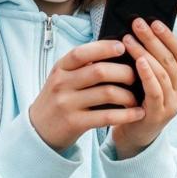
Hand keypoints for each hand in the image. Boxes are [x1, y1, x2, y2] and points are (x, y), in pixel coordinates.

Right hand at [29, 40, 145, 151]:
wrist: (39, 130)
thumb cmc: (58, 99)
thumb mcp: (62, 78)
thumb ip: (81, 66)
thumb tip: (114, 50)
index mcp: (60, 68)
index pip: (82, 52)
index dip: (104, 47)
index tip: (122, 47)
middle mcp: (62, 84)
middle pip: (100, 71)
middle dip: (124, 72)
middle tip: (136, 77)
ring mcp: (67, 104)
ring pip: (107, 93)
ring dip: (128, 95)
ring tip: (136, 98)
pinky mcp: (74, 123)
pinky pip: (106, 116)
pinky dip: (126, 115)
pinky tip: (137, 113)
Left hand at [111, 18, 176, 157]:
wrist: (131, 133)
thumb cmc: (136, 100)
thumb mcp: (144, 78)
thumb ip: (145, 60)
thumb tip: (133, 31)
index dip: (168, 35)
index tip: (153, 21)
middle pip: (170, 58)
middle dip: (152, 38)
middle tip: (136, 23)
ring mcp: (173, 103)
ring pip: (163, 72)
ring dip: (145, 52)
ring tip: (129, 39)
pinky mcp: (160, 114)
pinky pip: (156, 90)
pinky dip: (148, 74)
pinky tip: (138, 62)